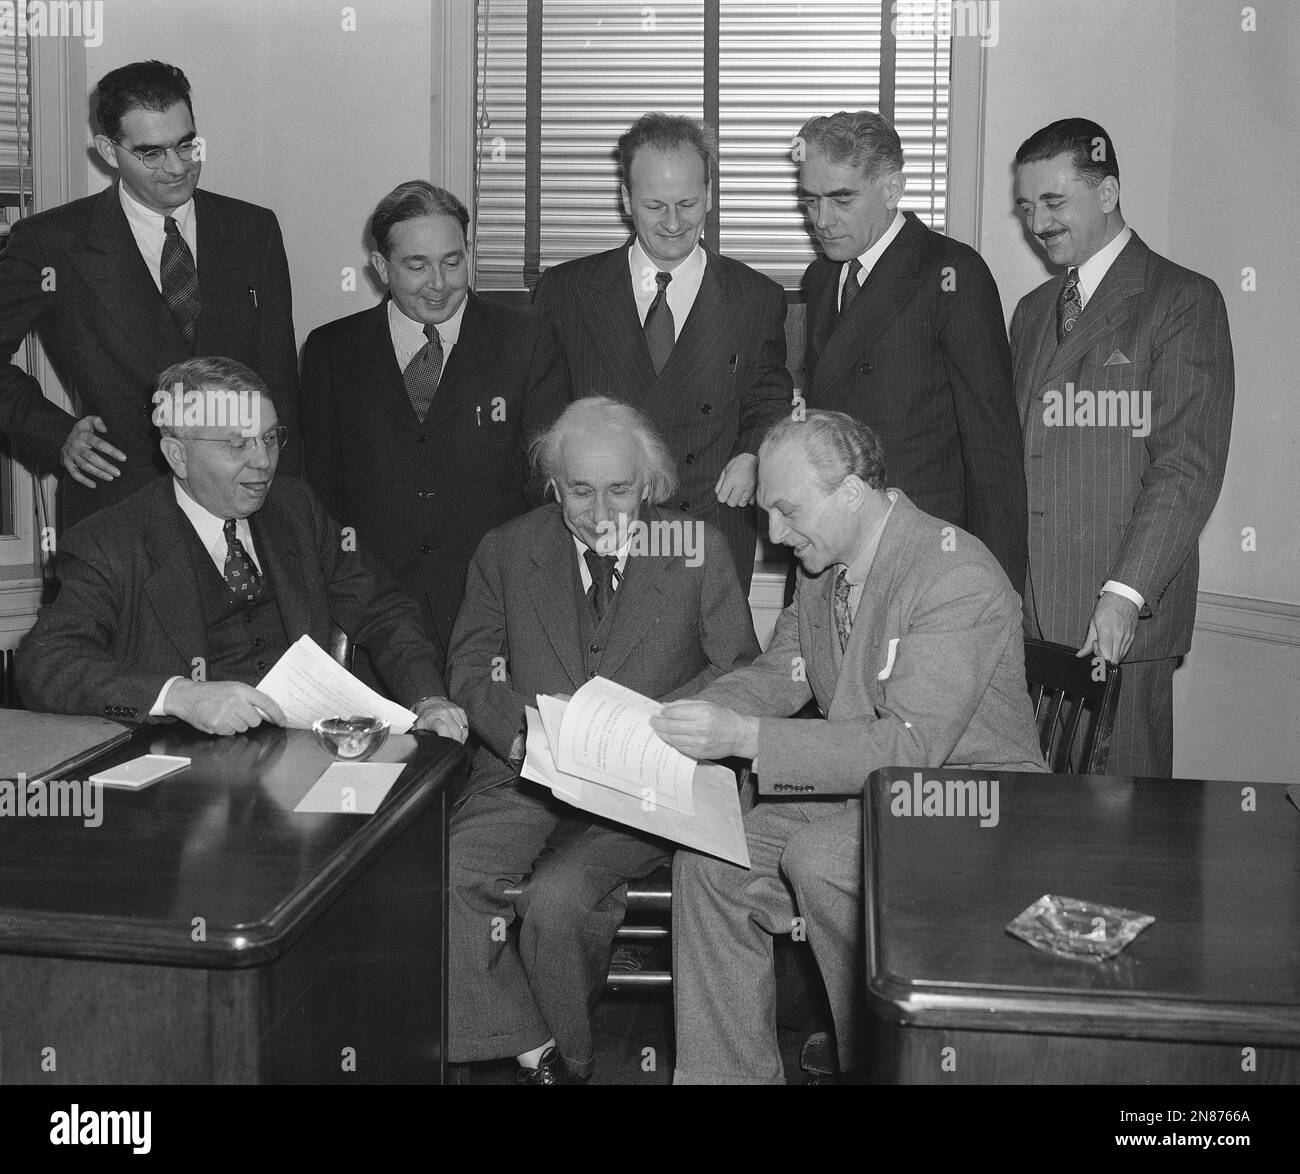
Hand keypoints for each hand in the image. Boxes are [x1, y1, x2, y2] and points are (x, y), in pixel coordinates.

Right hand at [60, 416, 125, 487]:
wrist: (60, 436)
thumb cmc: (81, 430)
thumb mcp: (87, 421)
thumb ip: (97, 421)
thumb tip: (106, 428)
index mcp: (83, 436)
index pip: (99, 443)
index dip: (111, 451)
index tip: (123, 458)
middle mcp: (76, 446)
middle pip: (92, 457)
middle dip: (105, 465)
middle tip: (118, 472)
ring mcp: (71, 456)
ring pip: (85, 466)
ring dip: (98, 473)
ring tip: (111, 478)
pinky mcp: (67, 464)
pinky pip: (74, 474)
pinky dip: (83, 481)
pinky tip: (94, 486)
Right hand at [163, 680, 286, 735]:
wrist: (186, 696)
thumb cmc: (211, 692)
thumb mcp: (232, 688)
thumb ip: (249, 698)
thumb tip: (268, 712)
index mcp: (241, 689)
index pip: (266, 703)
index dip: (277, 714)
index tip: (282, 721)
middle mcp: (235, 700)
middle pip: (255, 720)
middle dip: (249, 720)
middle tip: (238, 713)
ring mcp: (225, 713)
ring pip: (243, 728)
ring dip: (237, 724)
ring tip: (225, 715)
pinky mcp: (216, 724)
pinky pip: (230, 733)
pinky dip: (226, 729)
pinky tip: (218, 720)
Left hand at [414, 697, 468, 742]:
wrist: (429, 702)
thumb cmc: (423, 717)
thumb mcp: (417, 727)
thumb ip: (419, 736)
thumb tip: (421, 747)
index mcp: (432, 718)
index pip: (442, 728)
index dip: (446, 738)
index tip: (447, 747)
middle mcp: (444, 712)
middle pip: (456, 732)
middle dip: (456, 743)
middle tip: (452, 749)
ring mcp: (453, 711)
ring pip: (463, 730)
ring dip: (460, 739)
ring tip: (455, 744)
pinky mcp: (460, 710)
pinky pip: (466, 725)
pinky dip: (464, 733)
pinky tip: (458, 736)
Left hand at [649, 699, 758, 759]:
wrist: (739, 736)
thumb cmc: (724, 717)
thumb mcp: (707, 704)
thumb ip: (685, 704)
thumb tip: (666, 706)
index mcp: (703, 712)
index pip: (676, 712)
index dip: (665, 712)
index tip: (660, 711)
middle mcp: (701, 728)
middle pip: (671, 726)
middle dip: (658, 723)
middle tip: (652, 721)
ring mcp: (699, 742)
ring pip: (673, 738)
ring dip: (662, 733)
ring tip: (658, 729)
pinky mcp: (698, 752)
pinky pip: (680, 747)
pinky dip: (672, 742)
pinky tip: (669, 737)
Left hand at [714, 453, 757, 507]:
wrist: (754, 458)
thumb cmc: (738, 463)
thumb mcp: (726, 469)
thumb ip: (720, 482)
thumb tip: (717, 493)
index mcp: (731, 479)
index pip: (722, 498)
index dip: (721, 496)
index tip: (724, 492)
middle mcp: (740, 485)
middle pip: (731, 503)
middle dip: (730, 499)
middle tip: (732, 493)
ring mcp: (749, 488)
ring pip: (741, 504)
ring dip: (739, 500)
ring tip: (739, 493)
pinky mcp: (757, 490)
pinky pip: (751, 502)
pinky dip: (748, 499)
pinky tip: (746, 493)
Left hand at [1076, 591, 1139, 663]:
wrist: (1124, 596)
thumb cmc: (1108, 606)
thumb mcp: (1093, 622)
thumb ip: (1088, 641)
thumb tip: (1081, 654)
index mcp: (1108, 632)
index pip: (1106, 656)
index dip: (1098, 654)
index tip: (1095, 645)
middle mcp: (1120, 637)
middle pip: (1113, 660)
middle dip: (1104, 658)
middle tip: (1099, 646)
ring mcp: (1127, 638)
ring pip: (1120, 657)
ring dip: (1111, 654)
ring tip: (1106, 642)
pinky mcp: (1132, 637)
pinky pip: (1125, 651)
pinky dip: (1117, 651)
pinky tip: (1112, 642)